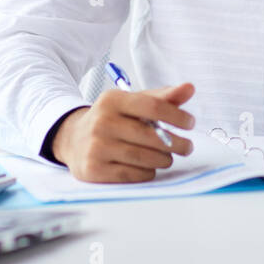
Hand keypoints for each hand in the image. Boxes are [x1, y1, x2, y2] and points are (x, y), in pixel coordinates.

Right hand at [52, 82, 196, 182]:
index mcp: (112, 100)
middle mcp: (102, 122)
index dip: (177, 116)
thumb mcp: (132, 103)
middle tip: (187, 147)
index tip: (190, 123)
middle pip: (152, 137)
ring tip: (167, 157)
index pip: (153, 107)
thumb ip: (162, 97)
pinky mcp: (94, 170)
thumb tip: (189, 88)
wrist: (73, 139)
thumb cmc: (112, 120)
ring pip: (145, 158)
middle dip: (176, 144)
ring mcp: (96, 147)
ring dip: (164, 160)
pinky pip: (133, 175)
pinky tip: (148, 166)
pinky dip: (148, 172)